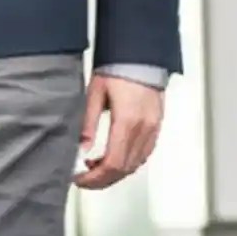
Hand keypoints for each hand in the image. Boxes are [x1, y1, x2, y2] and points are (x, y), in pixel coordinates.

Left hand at [74, 75, 164, 189]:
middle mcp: (143, 128)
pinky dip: (128, 163)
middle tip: (84, 179)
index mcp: (127, 121)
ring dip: (115, 173)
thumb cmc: (117, 69)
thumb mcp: (94, 94)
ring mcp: (152, 129)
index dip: (95, 178)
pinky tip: (114, 159)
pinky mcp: (156, 126)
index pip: (112, 163)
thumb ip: (87, 124)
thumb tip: (81, 149)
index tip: (80, 179)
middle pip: (124, 169)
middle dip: (102, 180)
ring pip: (135, 165)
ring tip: (95, 168)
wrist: (140, 55)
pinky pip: (144, 154)